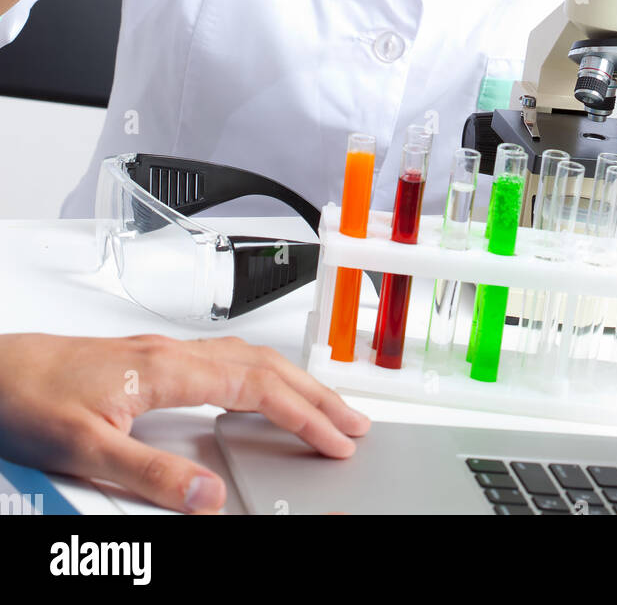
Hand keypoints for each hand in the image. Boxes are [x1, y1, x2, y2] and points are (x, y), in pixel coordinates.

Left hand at [0, 332, 369, 512]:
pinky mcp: (149, 357)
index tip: (336, 438)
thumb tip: (210, 494)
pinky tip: (261, 385)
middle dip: (316, 393)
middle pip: (264, 365)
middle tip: (354, 422)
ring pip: (247, 357)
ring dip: (293, 379)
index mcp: (166, 369)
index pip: (256, 387)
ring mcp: (162, 352)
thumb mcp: (86, 450)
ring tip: (324, 404)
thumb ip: (151, 474)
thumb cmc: (30, 398)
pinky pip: (225, 358)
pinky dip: (261, 372)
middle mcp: (171, 353)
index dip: (303, 413)